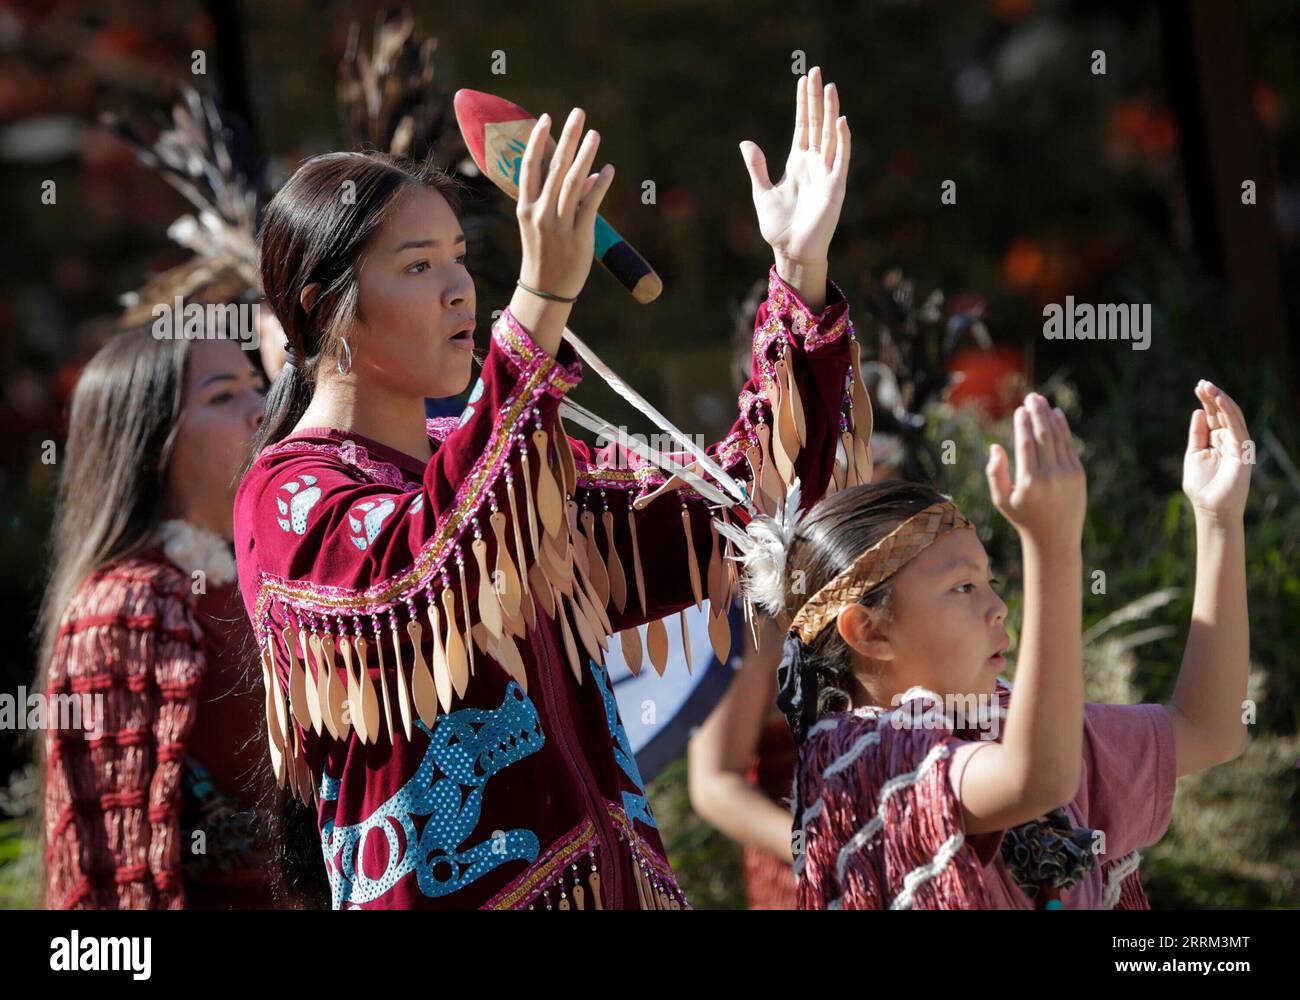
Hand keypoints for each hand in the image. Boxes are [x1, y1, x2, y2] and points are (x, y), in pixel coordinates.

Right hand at [516, 107, 614, 299]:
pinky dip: (601, 185)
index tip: (546, 118)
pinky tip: (609, 169)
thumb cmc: (543, 255)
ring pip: (574, 181)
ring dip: (586, 155)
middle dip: (567, 137)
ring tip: (595, 134)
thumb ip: (559, 199)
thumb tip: (590, 174)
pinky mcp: (579, 235)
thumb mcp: (540, 225)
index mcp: (525, 207)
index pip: (530, 166)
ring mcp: (559, 224)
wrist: (545, 291)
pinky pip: (592, 204)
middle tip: (578, 113)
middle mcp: (540, 212)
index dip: (537, 140)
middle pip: (554, 166)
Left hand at [739, 66, 849, 270]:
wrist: (791, 250)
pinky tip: (840, 121)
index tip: (803, 80)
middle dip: (816, 98)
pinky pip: (840, 159)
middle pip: (817, 123)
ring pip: (830, 135)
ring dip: (830, 112)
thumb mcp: (762, 191)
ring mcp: (826, 173)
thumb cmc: (778, 225)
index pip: (803, 126)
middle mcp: (814, 163)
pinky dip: (842, 140)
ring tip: (830, 87)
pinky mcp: (835, 187)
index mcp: (797, 162)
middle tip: (817, 71)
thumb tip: (746, 142)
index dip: (803, 103)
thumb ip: (757, 167)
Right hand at [986, 393, 1086, 547]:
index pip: (1026, 444)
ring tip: (1041, 401)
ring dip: (1050, 417)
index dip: (1023, 425)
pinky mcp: (1078, 474)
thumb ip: (994, 473)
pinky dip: (1063, 429)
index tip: (1019, 410)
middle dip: (1037, 413)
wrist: (1055, 538)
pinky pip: (1069, 446)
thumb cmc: (1023, 517)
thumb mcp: (1001, 499)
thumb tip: (995, 447)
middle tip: (1032, 397)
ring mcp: (1067, 474)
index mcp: (1029, 482)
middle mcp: (1050, 476)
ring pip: (1058, 438)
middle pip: (1044, 436)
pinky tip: (1056, 415)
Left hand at [1183, 380, 1251, 520]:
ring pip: (1232, 417)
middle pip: (1223, 413)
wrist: (1210, 508)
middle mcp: (1230, 440)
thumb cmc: (1202, 485)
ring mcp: (1238, 445)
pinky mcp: (1243, 452)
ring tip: (1209, 387)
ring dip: (1221, 400)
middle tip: (1202, 382)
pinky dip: (1229, 413)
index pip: (1214, 416)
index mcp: (1218, 441)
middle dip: (1213, 397)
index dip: (1207, 401)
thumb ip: (1198, 434)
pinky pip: (1237, 427)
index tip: (1198, 386)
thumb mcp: (1194, 454)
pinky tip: (1220, 400)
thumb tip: (1199, 411)